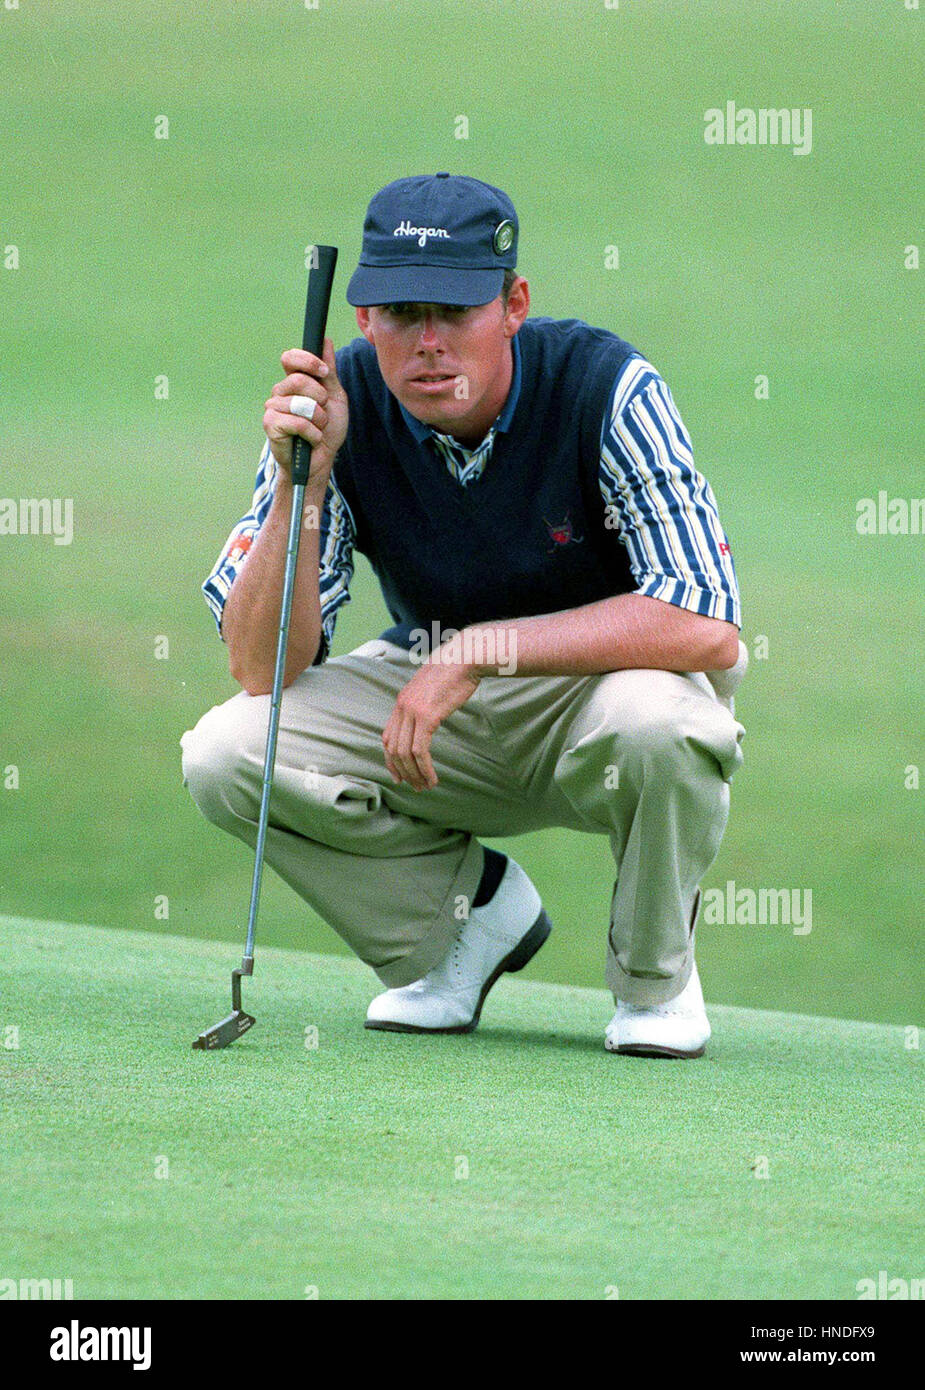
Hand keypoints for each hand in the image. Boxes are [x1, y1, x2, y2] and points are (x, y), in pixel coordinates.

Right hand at [263, 337, 348, 484]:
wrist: (321, 460)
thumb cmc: (327, 430)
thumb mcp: (334, 397)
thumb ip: (329, 372)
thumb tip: (326, 342)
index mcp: (294, 382)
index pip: (290, 358)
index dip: (307, 361)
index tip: (324, 373)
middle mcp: (280, 392)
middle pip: (298, 380)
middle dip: (319, 398)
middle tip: (323, 413)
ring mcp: (272, 408)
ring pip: (300, 404)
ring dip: (318, 420)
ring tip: (317, 429)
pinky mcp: (270, 425)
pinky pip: (297, 423)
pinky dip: (312, 434)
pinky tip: (311, 440)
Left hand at [382, 651, 481, 790]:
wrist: (465, 657)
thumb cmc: (454, 671)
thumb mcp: (432, 687)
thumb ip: (424, 702)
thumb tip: (428, 715)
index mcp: (401, 701)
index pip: (386, 737)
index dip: (390, 760)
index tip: (399, 775)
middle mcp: (402, 707)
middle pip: (393, 749)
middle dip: (402, 772)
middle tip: (414, 786)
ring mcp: (413, 712)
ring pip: (405, 753)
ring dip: (415, 774)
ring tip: (425, 786)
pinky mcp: (427, 716)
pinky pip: (420, 750)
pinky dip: (424, 768)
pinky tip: (433, 777)